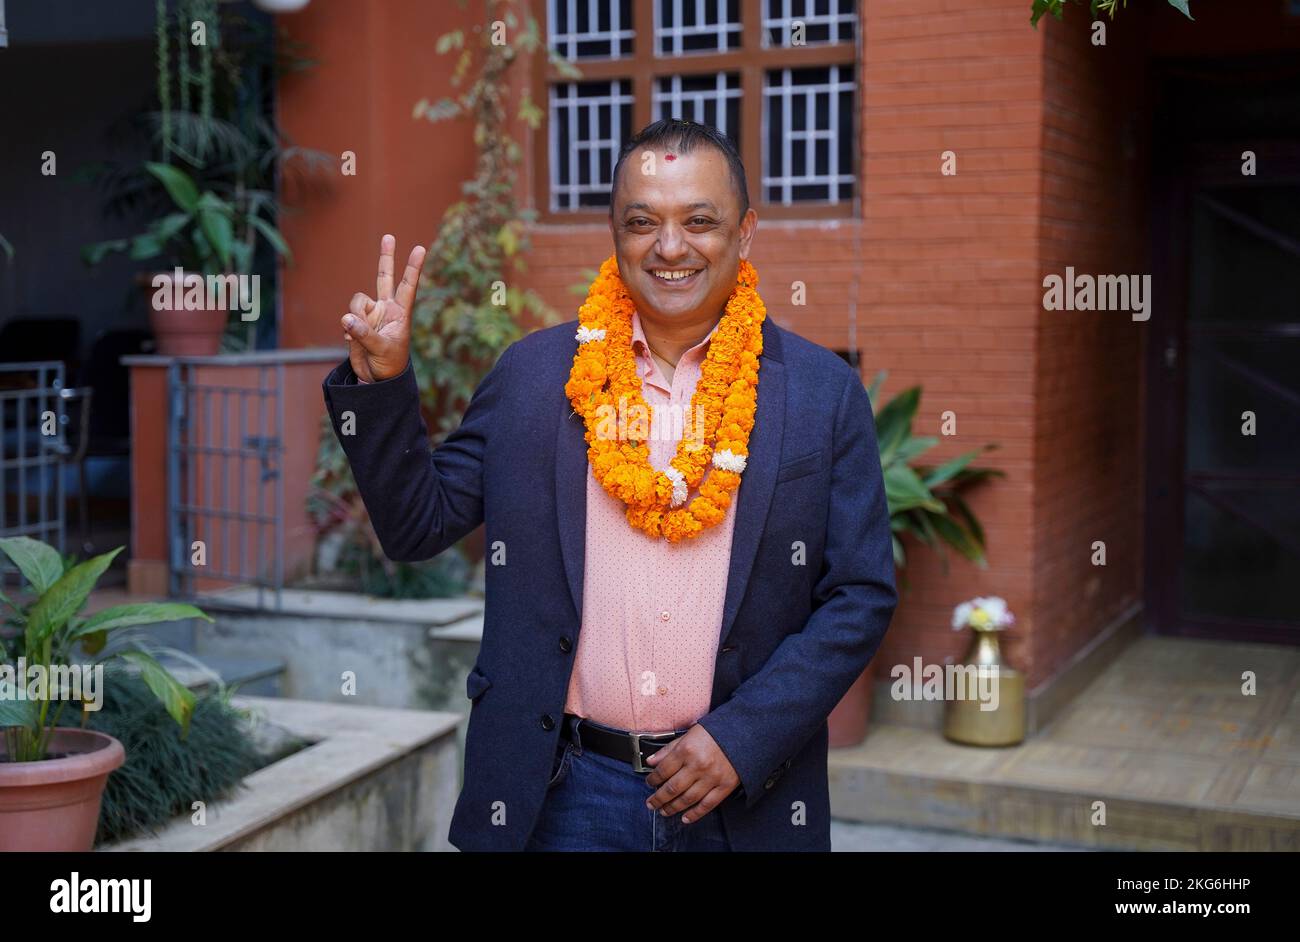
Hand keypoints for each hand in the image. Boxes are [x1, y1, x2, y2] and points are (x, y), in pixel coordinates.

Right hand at [341, 234, 425, 382]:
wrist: (376, 378)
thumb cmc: (389, 364)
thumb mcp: (381, 349)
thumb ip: (365, 333)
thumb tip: (347, 318)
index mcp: (401, 313)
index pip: (408, 286)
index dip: (413, 268)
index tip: (420, 248)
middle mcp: (386, 309)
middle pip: (385, 278)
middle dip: (386, 257)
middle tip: (389, 236)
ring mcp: (371, 314)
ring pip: (357, 300)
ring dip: (356, 316)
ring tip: (359, 335)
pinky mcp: (357, 322)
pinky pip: (347, 316)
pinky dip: (348, 328)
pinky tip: (354, 342)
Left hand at [643, 724, 739, 823]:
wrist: (742, 733)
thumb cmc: (714, 733)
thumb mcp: (688, 734)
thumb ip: (669, 749)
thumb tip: (651, 761)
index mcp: (687, 749)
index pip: (663, 770)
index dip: (653, 779)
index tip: (649, 783)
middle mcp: (698, 765)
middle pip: (672, 788)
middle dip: (658, 799)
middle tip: (651, 804)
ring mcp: (712, 777)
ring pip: (687, 799)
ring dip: (672, 808)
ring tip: (664, 811)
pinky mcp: (724, 786)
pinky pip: (707, 805)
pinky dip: (695, 814)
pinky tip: (685, 818)